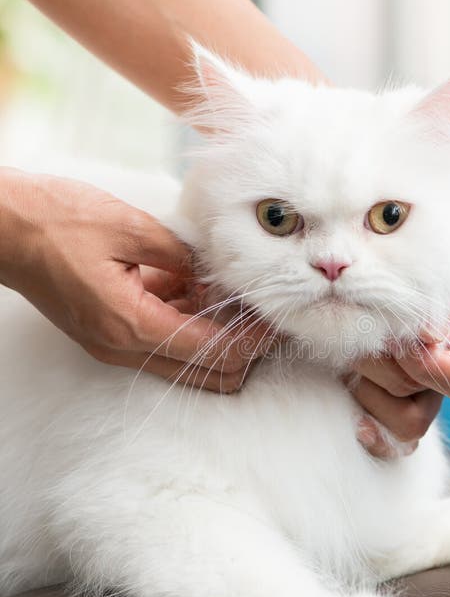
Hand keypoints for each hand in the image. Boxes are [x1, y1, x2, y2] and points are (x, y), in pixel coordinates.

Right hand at [0, 168, 274, 390]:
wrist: (5, 229)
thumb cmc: (57, 221)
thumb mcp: (131, 228)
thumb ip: (184, 256)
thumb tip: (218, 275)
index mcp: (131, 324)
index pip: (213, 352)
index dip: (252, 340)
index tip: (276, 317)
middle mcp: (124, 347)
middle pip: (207, 376)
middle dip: (245, 352)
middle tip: (267, 318)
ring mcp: (115, 346)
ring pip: (189, 365)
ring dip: (219, 341)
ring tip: (240, 302)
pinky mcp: (111, 334)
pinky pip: (164, 343)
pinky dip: (190, 327)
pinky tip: (201, 291)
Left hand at [348, 253, 449, 457]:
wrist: (399, 237)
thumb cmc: (426, 233)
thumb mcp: (442, 242)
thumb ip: (437, 275)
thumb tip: (424, 338)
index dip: (439, 371)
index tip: (413, 339)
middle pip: (431, 398)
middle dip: (391, 365)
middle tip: (371, 331)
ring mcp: (432, 384)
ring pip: (407, 421)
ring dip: (371, 383)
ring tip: (354, 346)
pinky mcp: (400, 395)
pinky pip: (395, 439)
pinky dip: (375, 433)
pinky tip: (357, 421)